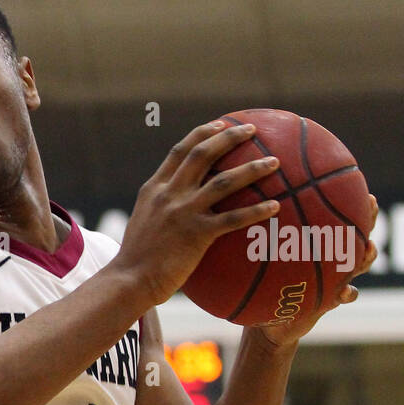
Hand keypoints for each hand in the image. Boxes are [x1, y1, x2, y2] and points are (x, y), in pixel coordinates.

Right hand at [118, 121, 283, 306]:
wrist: (129, 280)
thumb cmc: (136, 259)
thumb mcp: (143, 222)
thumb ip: (161, 207)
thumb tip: (181, 205)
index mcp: (154, 189)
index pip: (179, 151)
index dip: (202, 134)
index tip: (221, 124)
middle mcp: (169, 194)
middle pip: (203, 155)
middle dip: (230, 137)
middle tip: (253, 130)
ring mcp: (183, 212)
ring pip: (224, 181)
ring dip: (252, 169)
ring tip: (274, 162)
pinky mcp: (197, 234)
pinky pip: (233, 218)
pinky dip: (256, 211)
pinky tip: (275, 206)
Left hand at [249, 194, 379, 349]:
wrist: (267, 318)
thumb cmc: (263, 282)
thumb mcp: (261, 257)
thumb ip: (261, 234)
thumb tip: (249, 202)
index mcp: (318, 243)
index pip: (339, 217)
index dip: (349, 202)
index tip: (358, 187)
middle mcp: (330, 257)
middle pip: (357, 233)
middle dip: (367, 219)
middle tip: (371, 203)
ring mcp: (335, 278)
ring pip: (360, 263)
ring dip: (366, 255)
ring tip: (367, 248)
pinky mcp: (330, 301)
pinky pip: (346, 296)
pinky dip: (349, 293)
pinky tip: (347, 291)